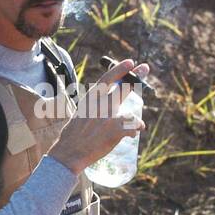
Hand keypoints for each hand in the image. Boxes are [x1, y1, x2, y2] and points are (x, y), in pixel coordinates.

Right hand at [48, 58, 148, 174]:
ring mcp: (109, 115)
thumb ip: (95, 106)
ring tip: (131, 130)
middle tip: (145, 68)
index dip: (120, 69)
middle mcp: (101, 103)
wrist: (69, 153)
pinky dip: (134, 131)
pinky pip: (134, 127)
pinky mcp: (116, 129)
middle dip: (137, 77)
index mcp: (91, 98)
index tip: (130, 62)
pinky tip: (130, 136)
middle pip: (125, 87)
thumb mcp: (81, 113)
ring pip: (132, 114)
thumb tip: (109, 106)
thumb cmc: (73, 136)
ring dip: (133, 122)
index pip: (108, 78)